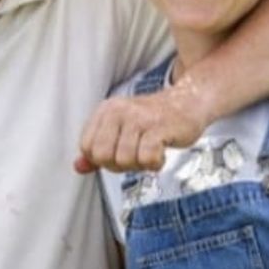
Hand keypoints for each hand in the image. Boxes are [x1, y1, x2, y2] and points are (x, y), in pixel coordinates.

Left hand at [75, 82, 209, 172]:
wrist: (188, 102)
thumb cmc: (154, 118)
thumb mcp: (120, 129)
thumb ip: (97, 149)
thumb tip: (79, 166)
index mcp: (105, 111)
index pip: (87, 147)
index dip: (102, 159)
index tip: (118, 153)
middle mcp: (119, 111)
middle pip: (103, 157)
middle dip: (119, 165)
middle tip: (135, 155)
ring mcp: (139, 118)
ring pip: (125, 160)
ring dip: (140, 165)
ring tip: (149, 152)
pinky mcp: (159, 127)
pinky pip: (148, 158)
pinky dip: (155, 164)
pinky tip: (160, 154)